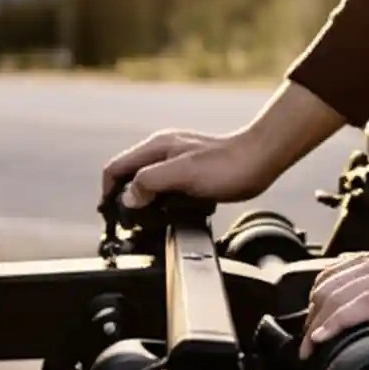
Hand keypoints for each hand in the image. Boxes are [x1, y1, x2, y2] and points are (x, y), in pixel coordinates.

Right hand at [101, 82, 346, 206]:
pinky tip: (170, 211)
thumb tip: (129, 198)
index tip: (112, 214)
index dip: (108, 192)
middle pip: (128, 175)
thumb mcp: (182, 175)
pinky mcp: (189, 170)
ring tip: (146, 219)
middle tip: (128, 222)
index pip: (115, 168)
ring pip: (145, 181)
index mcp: (155, 148)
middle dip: (123, 197)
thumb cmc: (227, 166)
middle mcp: (162, 150)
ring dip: (142, 200)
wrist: (260, 160)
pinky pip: (164, 186)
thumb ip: (150, 182)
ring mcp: (176, 159)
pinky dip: (160, 200)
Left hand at [300, 161, 368, 357]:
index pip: (342, 276)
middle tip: (308, 348)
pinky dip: (334, 322)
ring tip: (309, 350)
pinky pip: (359, 303)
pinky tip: (321, 339)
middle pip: (328, 287)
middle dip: (312, 319)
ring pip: (335, 294)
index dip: (324, 304)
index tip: (319, 331)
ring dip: (316, 324)